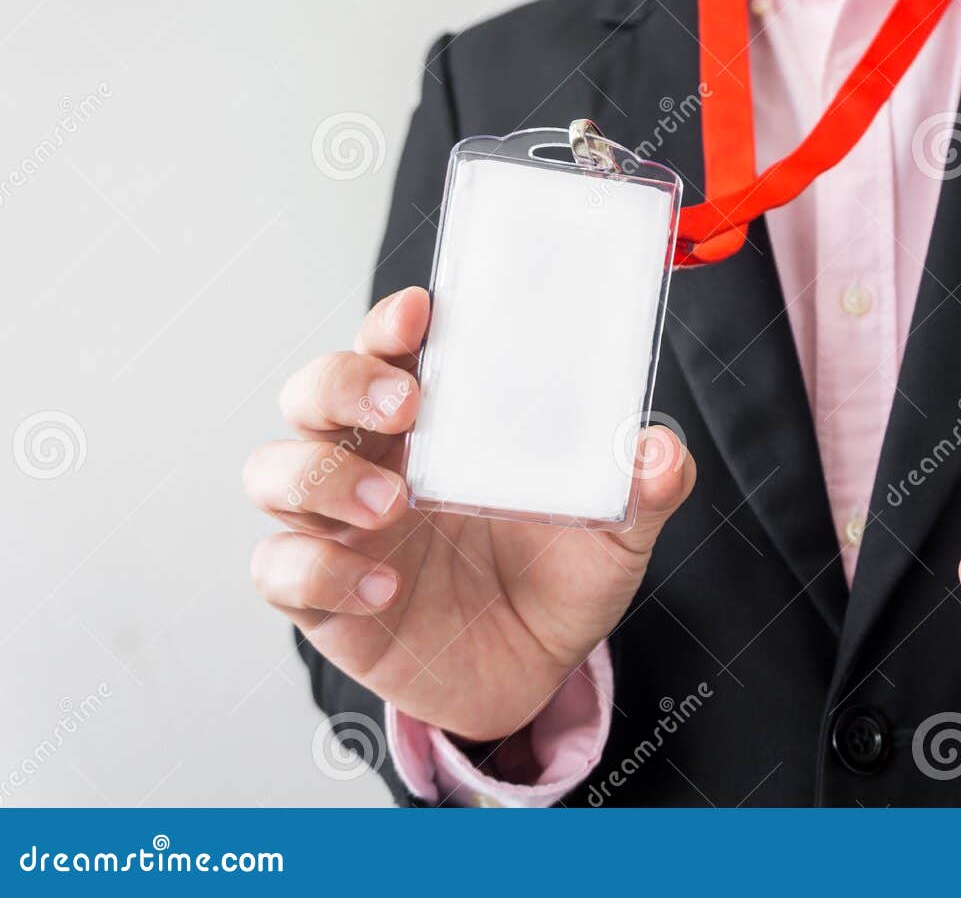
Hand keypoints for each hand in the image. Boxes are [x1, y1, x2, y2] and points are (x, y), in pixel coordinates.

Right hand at [243, 286, 695, 741]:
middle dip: (344, 383)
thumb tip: (660, 447)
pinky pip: (281, 571)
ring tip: (393, 504)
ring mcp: (341, 527)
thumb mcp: (617, 533)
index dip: (393, 322)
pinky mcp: (324, 598)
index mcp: (438, 425)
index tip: (421, 310)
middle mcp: (376, 462)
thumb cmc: (559, 580)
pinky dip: (320, 572)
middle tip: (406, 404)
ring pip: (275, 471)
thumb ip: (643, 487)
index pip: (392, 350)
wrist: (535, 675)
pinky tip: (384, 587)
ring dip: (321, 475)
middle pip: (314, 392)